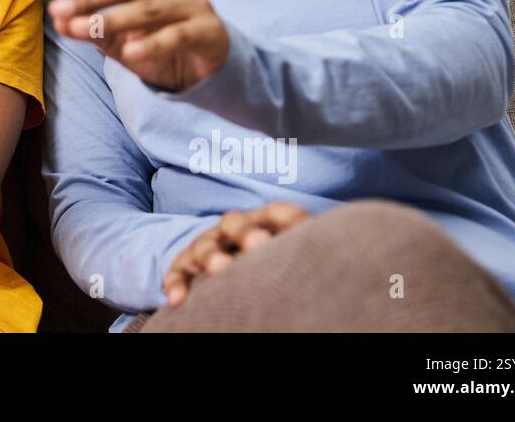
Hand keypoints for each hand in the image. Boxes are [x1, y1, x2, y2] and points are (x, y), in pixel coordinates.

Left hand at [47, 0, 229, 91]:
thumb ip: (94, 29)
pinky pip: (177, 35)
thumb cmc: (162, 44)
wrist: (211, 69)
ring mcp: (193, 4)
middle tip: (59, 9)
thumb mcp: (122, 38)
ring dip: (112, 20)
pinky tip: (131, 53)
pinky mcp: (209, 30)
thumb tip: (59, 22)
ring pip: (148, 9)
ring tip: (83, 30)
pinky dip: (152, 44)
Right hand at [162, 202, 311, 307]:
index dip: (289, 217)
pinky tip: (178, 300)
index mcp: (265, 223)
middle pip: (236, 223)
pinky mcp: (186, 265)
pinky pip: (178, 271)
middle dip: (247, 232)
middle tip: (261, 243)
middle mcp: (233, 230)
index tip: (302, 226)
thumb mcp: (286, 251)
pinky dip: (177, 283)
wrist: (229, 259)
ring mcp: (208, 246)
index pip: (278, 213)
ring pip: (205, 245)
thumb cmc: (269, 261)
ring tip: (221, 269)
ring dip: (211, 256)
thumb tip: (338, 254)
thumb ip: (304, 249)